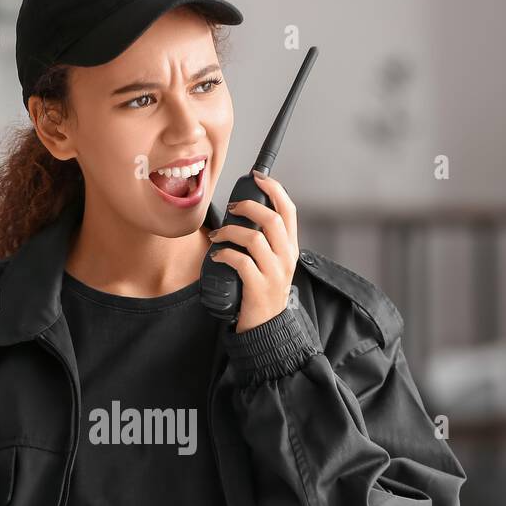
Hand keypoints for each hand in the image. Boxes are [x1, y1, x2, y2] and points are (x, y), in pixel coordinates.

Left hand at [207, 170, 299, 332]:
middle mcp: (286, 257)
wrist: (267, 327)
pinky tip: (216, 255)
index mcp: (290, 247)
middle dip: (249, 206)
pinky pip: (240, 262)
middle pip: (272, 219)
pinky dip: (224, 254)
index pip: (289, 210)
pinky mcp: (259, 287)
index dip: (274, 190)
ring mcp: (274, 273)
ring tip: (217, 235)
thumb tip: (243, 215)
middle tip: (232, 207)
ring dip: (230, 231)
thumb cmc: (263, 291)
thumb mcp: (273, 263)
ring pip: (254, 239)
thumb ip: (266, 241)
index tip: (258, 178)